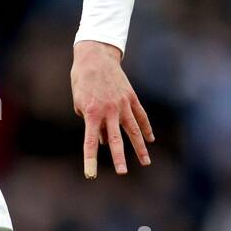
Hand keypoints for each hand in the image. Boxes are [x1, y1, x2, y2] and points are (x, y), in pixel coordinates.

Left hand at [71, 40, 153, 177]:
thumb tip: (102, 139)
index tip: (91, 174)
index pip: (90, 142)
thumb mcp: (80, 103)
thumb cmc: (82, 81)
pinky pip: (140, 115)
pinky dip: (146, 127)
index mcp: (92, 113)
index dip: (91, 159)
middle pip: (115, 139)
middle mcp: (109, 111)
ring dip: (140, 147)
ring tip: (146, 162)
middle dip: (119, 157)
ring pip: (133, 130)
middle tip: (123, 173)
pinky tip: (151, 139)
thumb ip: (91, 122)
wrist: (95, 56)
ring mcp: (122, 104)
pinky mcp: (131, 97)